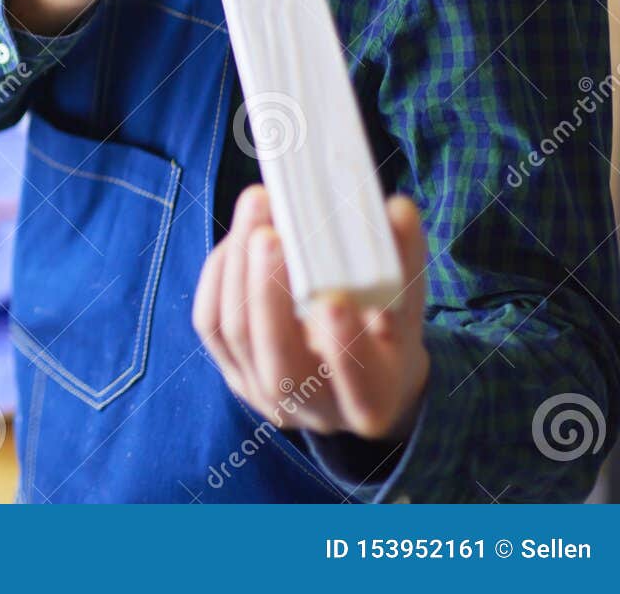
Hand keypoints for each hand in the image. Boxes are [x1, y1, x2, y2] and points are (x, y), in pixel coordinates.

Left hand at [192, 185, 430, 440]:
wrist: (356, 375)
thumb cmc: (386, 334)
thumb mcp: (408, 308)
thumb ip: (405, 264)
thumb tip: (398, 208)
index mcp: (371, 404)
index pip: (357, 388)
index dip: (344, 349)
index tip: (335, 301)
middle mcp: (312, 411)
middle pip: (278, 365)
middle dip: (268, 297)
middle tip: (270, 236)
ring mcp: (264, 394)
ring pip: (236, 336)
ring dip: (238, 268)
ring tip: (254, 211)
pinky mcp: (232, 371)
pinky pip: (211, 324)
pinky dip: (219, 276)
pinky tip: (236, 238)